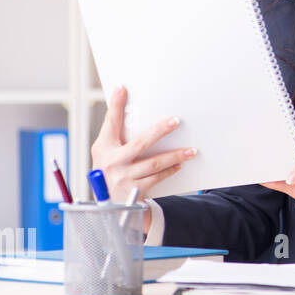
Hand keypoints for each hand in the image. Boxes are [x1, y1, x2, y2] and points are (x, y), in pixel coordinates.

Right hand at [90, 85, 195, 200]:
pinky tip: (179, 165)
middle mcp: (111, 162)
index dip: (116, 106)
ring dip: (175, 156)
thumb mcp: (107, 153)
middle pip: (141, 143)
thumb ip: (116, 134)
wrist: (108, 206)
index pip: (111, 123)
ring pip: (154, 163)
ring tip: (191, 150)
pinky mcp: (134, 191)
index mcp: (103, 148)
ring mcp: (123, 178)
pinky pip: (157, 178)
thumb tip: (123, 100)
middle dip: (160, 130)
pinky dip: (170, 170)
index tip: (123, 88)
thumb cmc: (112, 171)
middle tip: (176, 121)